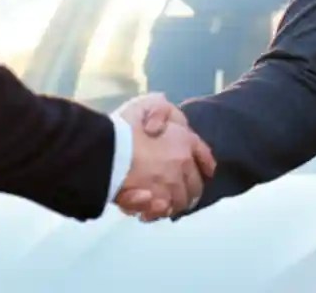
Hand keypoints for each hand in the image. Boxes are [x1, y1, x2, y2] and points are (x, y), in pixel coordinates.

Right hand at [112, 94, 214, 220]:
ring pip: (180, 202)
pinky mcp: (155, 202)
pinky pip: (160, 211)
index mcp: (184, 141)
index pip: (204, 156)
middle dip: (189, 190)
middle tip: (179, 193)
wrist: (107, 148)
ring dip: (172, 203)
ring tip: (160, 203)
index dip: (205, 164)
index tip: (207, 171)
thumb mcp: (146, 105)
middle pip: (195, 186)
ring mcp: (170, 185)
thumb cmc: (125, 124)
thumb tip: (158, 127)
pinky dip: (155, 211)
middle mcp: (182, 165)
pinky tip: (146, 208)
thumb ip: (159, 112)